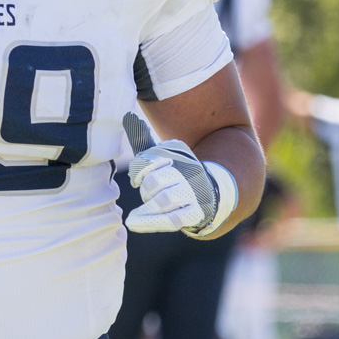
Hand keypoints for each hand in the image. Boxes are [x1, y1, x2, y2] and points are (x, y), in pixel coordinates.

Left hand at [123, 114, 237, 237]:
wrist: (210, 192)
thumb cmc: (176, 172)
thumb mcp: (161, 153)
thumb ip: (142, 139)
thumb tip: (128, 116)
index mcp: (179, 152)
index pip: (148, 160)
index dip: (137, 171)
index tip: (137, 178)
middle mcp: (189, 170)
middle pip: (154, 182)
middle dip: (145, 189)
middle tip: (147, 192)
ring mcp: (194, 193)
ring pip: (162, 200)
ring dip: (148, 206)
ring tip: (140, 210)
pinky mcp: (196, 213)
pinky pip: (171, 220)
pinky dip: (150, 222)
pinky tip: (134, 223)